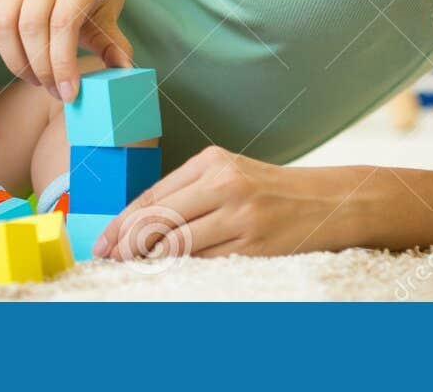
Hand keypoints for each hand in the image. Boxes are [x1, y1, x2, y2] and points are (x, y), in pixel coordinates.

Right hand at [0, 0, 132, 103]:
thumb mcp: (108, 4)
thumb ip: (112, 39)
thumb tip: (125, 71)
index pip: (63, 24)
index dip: (63, 63)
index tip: (69, 93)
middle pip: (32, 27)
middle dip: (42, 68)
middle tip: (54, 90)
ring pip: (5, 25)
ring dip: (17, 62)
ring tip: (36, 78)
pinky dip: (2, 47)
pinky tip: (19, 57)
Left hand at [93, 146, 360, 259]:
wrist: (328, 201)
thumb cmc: (269, 189)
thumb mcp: (229, 172)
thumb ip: (189, 190)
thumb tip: (138, 223)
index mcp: (213, 161)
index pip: (154, 195)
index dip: (123, 222)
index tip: (104, 241)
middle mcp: (225, 184)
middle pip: (160, 220)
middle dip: (128, 244)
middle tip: (110, 259)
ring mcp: (241, 215)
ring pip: (179, 244)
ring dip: (150, 260)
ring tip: (132, 267)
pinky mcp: (255, 245)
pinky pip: (207, 261)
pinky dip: (182, 269)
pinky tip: (168, 273)